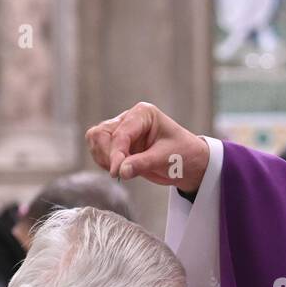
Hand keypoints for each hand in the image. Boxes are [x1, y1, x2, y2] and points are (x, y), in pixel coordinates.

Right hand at [85, 102, 209, 191]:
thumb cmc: (182, 154)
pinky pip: (99, 150)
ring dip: (103, 158)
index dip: (116, 153)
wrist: (188, 163)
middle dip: (107, 155)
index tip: (116, 172)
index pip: (121, 133)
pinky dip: (104, 162)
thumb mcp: (166, 158)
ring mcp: (122, 130)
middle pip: (101, 133)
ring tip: (121, 171)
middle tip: (118, 172)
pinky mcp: (118, 143)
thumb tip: (121, 171)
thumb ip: (142, 163)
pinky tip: (119, 169)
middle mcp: (129, 118)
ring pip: (96, 140)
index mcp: (143, 114)